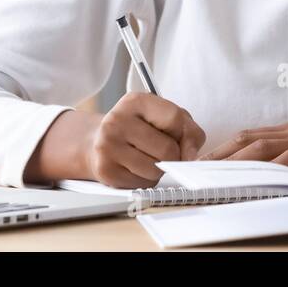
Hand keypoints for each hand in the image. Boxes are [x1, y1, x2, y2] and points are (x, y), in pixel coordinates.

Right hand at [88, 92, 206, 187]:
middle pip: (167, 150)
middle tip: (161, 151)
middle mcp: (117, 121)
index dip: (185, 134)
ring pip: (156, 171)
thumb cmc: (137, 128)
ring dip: (159, 170)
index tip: (182, 140)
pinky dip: (146, 180)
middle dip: (172, 156)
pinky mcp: (106, 171)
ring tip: (146, 159)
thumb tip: (191, 156)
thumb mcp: (162, 117)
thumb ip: (186, 130)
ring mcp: (108, 147)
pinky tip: (135, 168)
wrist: (96, 142)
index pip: (174, 119)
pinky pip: (142, 184)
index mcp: (135, 101)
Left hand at [197, 116, 287, 174]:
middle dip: (218, 153)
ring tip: (211, 173)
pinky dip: (267, 168)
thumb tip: (278, 171)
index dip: (223, 147)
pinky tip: (253, 177)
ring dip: (233, 160)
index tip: (202, 160)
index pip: (249, 135)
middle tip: (194, 168)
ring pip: (260, 146)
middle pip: (246, 138)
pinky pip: (287, 159)